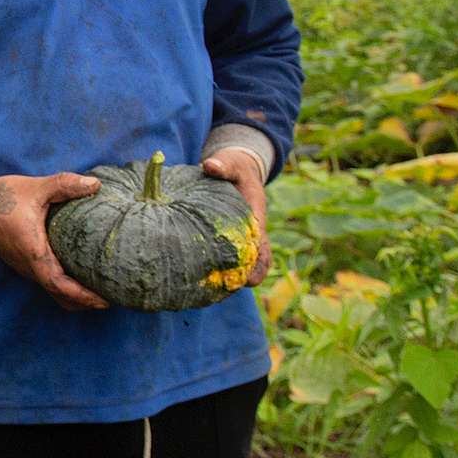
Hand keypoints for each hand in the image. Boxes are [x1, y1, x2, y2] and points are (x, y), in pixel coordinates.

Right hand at [0, 173, 107, 309]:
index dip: (82, 295)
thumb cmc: (3, 198)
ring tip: (100, 289)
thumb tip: (96, 185)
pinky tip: (80, 274)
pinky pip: (47, 281)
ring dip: (75, 295)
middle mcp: (29, 266)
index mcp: (33, 252)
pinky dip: (65, 286)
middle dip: (85, 301)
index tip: (104, 299)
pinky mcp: (24, 263)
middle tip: (111, 296)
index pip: (58, 284)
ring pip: (53, 291)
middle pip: (60, 295)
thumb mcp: (36, 188)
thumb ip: (65, 185)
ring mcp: (25, 268)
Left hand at [201, 149, 271, 285]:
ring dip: (227, 279)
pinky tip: (195, 282)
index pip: (262, 248)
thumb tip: (210, 166)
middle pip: (251, 264)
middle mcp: (248, 234)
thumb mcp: (232, 163)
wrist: (233, 170)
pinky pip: (221, 259)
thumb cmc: (234, 168)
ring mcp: (236, 239)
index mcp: (255, 220)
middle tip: (224, 292)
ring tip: (209, 294)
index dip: (257, 266)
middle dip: (240, 279)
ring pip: (237, 266)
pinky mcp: (222, 240)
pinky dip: (213, 269)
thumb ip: (224, 165)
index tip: (249, 280)